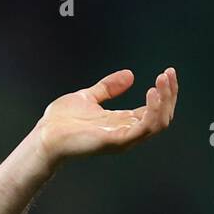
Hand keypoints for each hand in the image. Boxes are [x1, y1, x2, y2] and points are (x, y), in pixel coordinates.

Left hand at [36, 68, 177, 165]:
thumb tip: (129, 75)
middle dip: (169, 94)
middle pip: (162, 116)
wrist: (44, 135)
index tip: (167, 72)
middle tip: (168, 74)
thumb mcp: (88, 97)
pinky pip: (145, 129)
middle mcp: (125, 131)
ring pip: (159, 123)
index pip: (154, 109)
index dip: (165, 92)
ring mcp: (122, 138)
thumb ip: (108, 88)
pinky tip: (152, 93)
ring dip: (166, 101)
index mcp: (121, 122)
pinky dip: (154, 111)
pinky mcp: (116, 141)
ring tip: (161, 82)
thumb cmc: (60, 121)